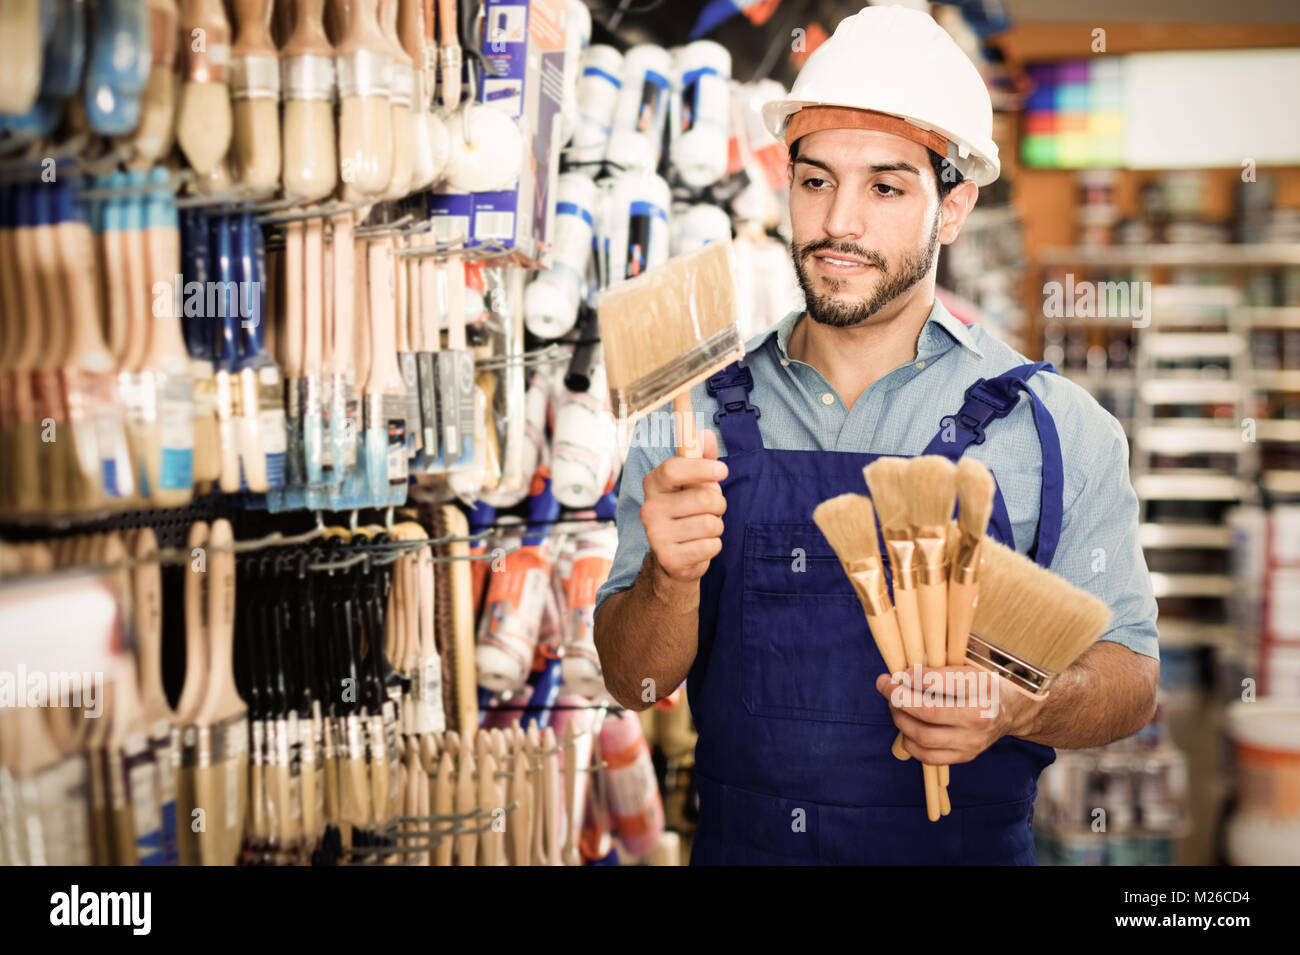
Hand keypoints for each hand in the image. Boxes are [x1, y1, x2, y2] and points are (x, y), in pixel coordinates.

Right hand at [641, 427, 727, 582]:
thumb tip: (705, 434)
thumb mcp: (695, 482)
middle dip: (718, 504)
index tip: (723, 470)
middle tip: (712, 510)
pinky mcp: (669, 558)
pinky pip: (710, 546)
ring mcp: (656, 535)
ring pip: (710, 523)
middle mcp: (649, 508)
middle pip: (703, 498)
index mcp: (654, 484)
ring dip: (717, 527)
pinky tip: (700, 546)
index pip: (673, 468)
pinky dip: (713, 546)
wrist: (675, 557)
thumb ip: (701, 457)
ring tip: (704, 529)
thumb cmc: (688, 511)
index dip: (701, 468)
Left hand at [874, 666, 1045, 764]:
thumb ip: (942, 666)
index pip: (944, 683)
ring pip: (923, 737)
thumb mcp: (972, 664)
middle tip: (885, 685)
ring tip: (893, 705)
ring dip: (900, 720)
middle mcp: (979, 717)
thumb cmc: (986, 681)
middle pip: (928, 712)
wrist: (1013, 710)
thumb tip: (905, 673)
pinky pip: (928, 756)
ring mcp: (972, 741)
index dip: (916, 677)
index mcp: (983, 688)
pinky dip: (909, 742)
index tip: (900, 672)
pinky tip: (905, 727)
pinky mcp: (965, 756)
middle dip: (898, 698)